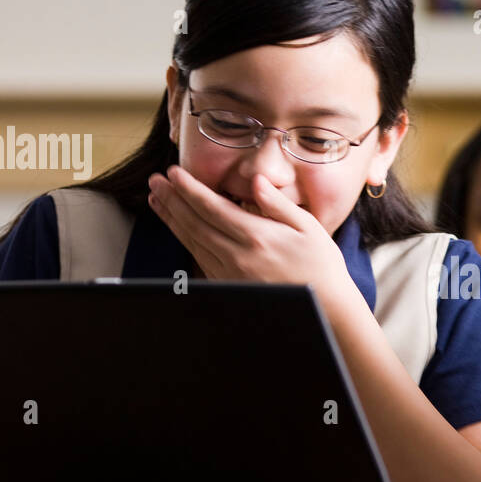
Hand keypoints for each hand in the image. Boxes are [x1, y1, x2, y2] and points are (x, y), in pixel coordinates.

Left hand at [147, 166, 352, 306]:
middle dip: (172, 200)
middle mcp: (238, 256)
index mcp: (257, 237)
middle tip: (155, 181)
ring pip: (192, 241)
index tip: (173, 173)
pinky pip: (200, 259)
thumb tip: (255, 180)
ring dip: (172, 219)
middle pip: (194, 223)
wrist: (325, 308)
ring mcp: (231, 274)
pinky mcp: (229, 285)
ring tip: (158, 200)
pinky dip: (185, 240)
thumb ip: (277, 203)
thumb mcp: (308, 227)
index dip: (189, 189)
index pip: (212, 208)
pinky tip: (179, 228)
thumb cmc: (322, 265)